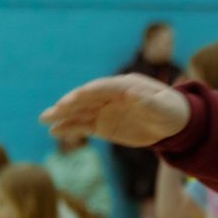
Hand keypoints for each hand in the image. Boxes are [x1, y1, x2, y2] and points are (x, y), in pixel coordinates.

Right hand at [40, 74, 191, 147]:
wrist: (173, 124)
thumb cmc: (171, 111)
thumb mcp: (164, 108)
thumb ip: (148, 102)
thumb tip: (131, 94)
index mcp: (125, 86)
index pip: (103, 88)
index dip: (90, 92)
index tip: (76, 96)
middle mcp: (110, 96)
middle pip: (86, 98)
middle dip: (70, 103)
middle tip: (53, 110)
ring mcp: (105, 110)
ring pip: (81, 112)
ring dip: (63, 115)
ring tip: (44, 119)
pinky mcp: (103, 125)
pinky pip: (83, 126)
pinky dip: (70, 128)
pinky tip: (55, 131)